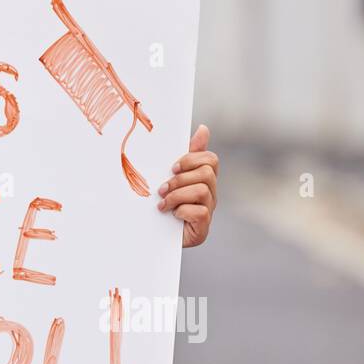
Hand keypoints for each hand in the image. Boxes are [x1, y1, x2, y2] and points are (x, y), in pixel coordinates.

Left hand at [156, 123, 216, 247]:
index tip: (172, 167)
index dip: (192, 160)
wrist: (153, 234)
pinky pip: (201, 212)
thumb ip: (186, 154)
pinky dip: (182, 211)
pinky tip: (172, 215)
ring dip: (177, 196)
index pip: (210, 159)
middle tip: (162, 188)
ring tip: (162, 203)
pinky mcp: (203, 228)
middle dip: (180, 179)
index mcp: (203, 178)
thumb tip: (204, 129)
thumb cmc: (163, 201)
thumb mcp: (170, 176)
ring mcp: (208, 210)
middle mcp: (210, 193)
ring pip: (202, 191)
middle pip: (206, 173)